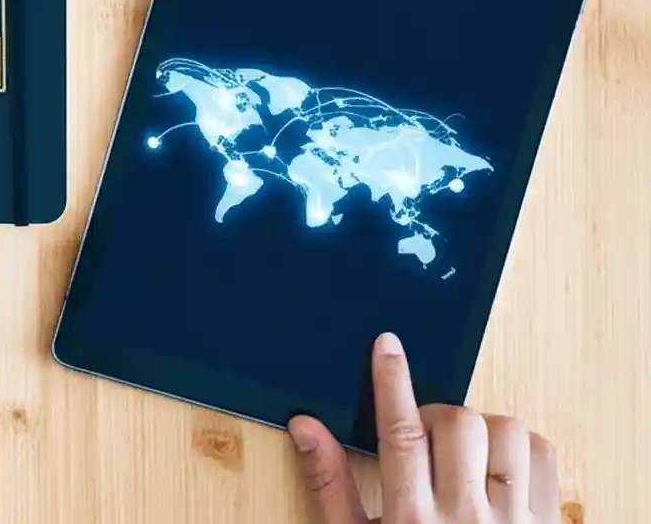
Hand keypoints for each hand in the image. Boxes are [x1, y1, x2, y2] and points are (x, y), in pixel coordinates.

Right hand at [289, 333, 560, 522]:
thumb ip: (329, 484)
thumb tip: (305, 424)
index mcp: (412, 521)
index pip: (402, 433)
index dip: (391, 381)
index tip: (386, 344)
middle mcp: (466, 518)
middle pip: (456, 425)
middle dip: (436, 414)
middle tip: (423, 434)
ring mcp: (513, 521)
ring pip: (506, 432)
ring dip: (480, 428)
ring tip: (461, 452)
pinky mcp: (545, 523)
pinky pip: (544, 454)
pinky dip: (520, 445)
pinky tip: (495, 462)